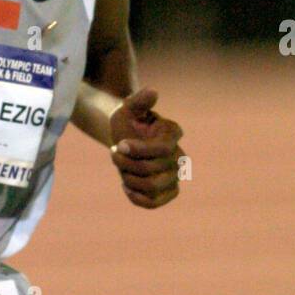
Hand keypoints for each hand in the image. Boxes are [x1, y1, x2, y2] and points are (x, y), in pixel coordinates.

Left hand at [109, 87, 184, 208]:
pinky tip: (126, 186)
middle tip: (114, 153)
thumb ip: (139, 100)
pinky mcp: (168, 192)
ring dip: (128, 179)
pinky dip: (136, 197)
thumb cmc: (127, 121)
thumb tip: (153, 92)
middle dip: (125, 164)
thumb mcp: (127, 108)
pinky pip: (153, 203)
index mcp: (173, 134)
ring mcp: (175, 176)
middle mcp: (179, 156)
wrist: (124, 138)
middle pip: (151, 171)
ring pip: (151, 187)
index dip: (137, 150)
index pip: (161, 150)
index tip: (119, 144)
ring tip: (121, 168)